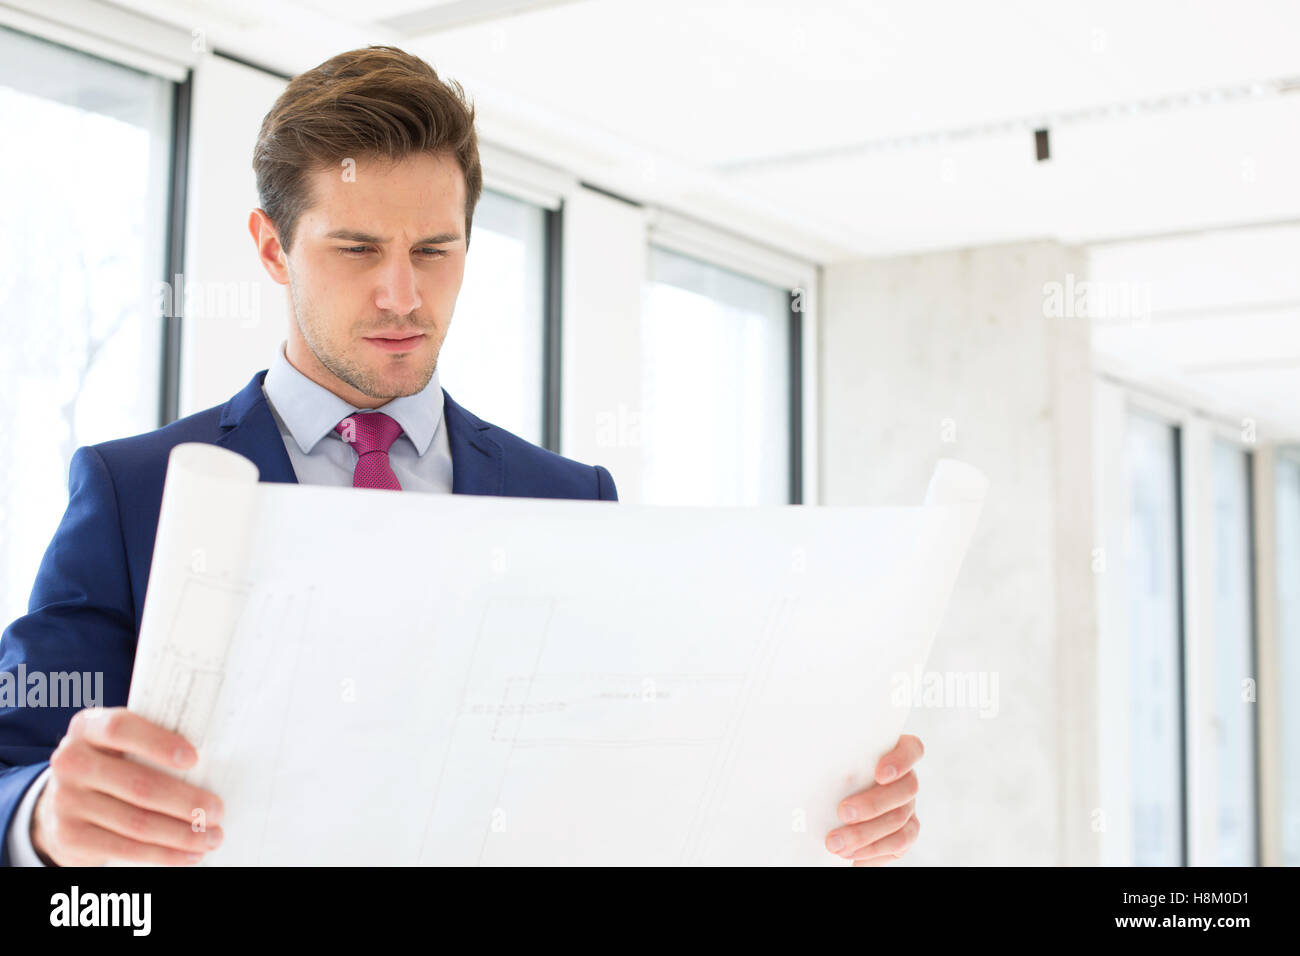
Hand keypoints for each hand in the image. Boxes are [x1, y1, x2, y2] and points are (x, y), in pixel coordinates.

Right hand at [31, 707, 224, 866]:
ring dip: (181, 834)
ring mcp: (66, 801)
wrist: (63, 801)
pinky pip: (126, 848)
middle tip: (217, 811)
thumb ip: (153, 744)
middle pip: (138, 784)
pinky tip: (188, 855)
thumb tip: (215, 761)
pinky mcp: (70, 836)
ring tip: (211, 837)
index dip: (158, 743)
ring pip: (137, 822)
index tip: (194, 759)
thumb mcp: (122, 744)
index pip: (121, 729)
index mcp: (88, 728)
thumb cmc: (113, 763)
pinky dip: (163, 854)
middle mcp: (71, 762)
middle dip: (186, 802)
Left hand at [824, 734, 922, 865]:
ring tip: (835, 843)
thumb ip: (828, 759)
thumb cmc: (827, 773)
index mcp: (893, 752)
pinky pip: (898, 844)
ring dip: (866, 834)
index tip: (879, 774)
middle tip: (842, 813)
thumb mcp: (827, 761)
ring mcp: (909, 806)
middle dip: (873, 804)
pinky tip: (850, 855)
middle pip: (906, 789)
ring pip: (900, 820)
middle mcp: (906, 779)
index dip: (900, 761)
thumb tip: (802, 761)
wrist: (831, 802)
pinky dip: (872, 852)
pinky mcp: (906, 832)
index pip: (912, 749)